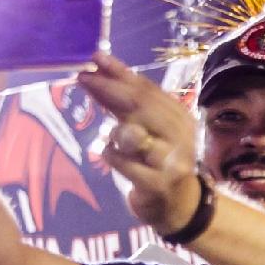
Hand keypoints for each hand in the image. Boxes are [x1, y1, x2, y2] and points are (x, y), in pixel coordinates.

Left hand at [74, 53, 201, 233]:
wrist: (178, 205)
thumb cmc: (157, 161)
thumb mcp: (148, 127)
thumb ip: (127, 101)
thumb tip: (98, 66)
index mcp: (181, 118)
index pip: (148, 89)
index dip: (120, 72)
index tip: (94, 59)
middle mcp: (181, 137)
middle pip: (141, 105)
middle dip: (108, 89)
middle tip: (83, 78)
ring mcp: (171, 161)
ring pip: (132, 134)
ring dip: (114, 131)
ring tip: (112, 135)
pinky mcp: (157, 184)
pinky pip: (122, 162)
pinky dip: (111, 155)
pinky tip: (112, 156)